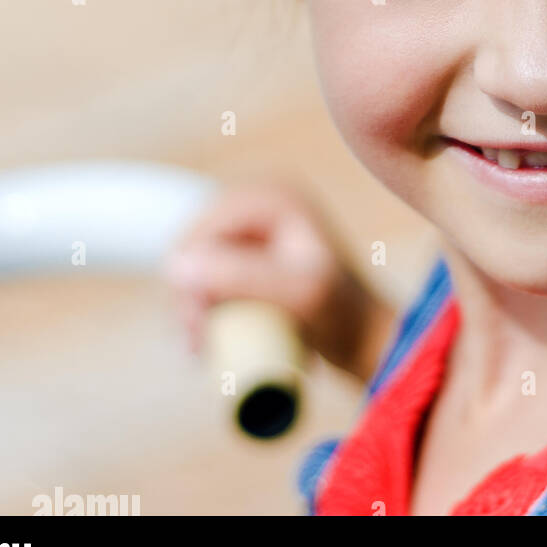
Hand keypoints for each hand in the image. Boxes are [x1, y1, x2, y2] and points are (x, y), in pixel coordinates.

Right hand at [164, 180, 394, 383]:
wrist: (371, 342)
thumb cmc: (345, 316)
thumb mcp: (299, 296)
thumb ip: (242, 278)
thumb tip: (175, 265)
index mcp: (276, 196)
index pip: (202, 228)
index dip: (186, 275)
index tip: (195, 326)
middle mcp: (265, 203)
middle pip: (196, 245)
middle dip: (186, 294)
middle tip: (196, 346)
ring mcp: (260, 230)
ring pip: (199, 264)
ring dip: (191, 305)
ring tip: (202, 349)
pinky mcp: (257, 257)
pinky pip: (211, 277)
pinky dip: (203, 307)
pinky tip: (208, 340)